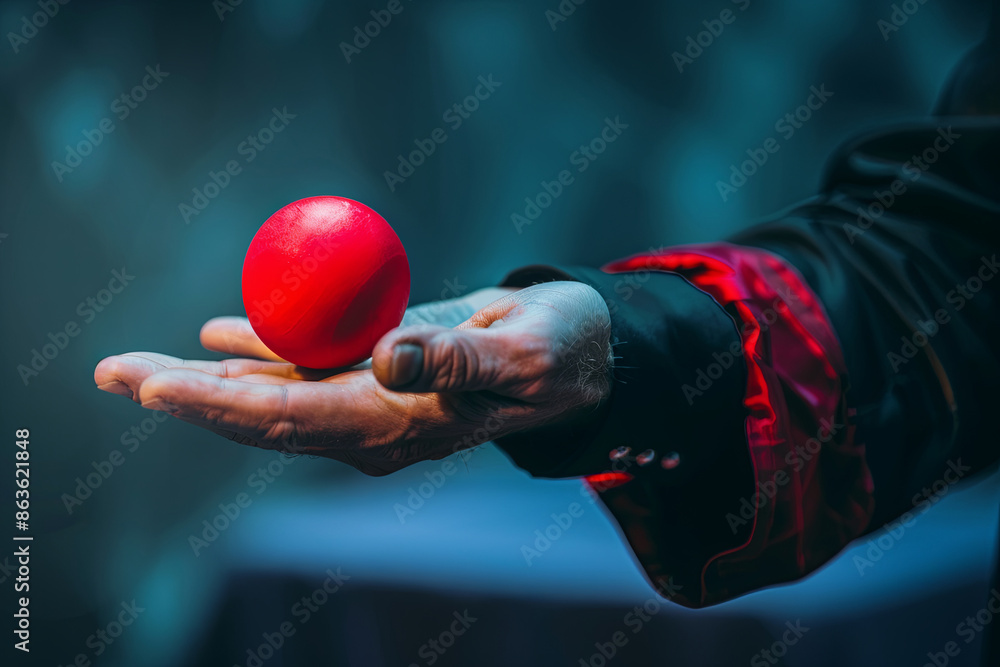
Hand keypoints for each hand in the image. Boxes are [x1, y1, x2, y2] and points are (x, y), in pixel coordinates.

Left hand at [93, 282, 612, 475]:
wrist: (574, 351)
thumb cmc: (560, 353)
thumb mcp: (525, 352)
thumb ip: (458, 360)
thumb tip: (384, 358)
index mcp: (398, 426)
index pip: (288, 422)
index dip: (216, 406)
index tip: (152, 387)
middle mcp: (369, 422)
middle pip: (258, 414)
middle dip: (184, 396)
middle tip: (110, 372)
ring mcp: (367, 397)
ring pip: (271, 389)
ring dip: (203, 375)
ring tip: (134, 365)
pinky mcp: (373, 367)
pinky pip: (302, 361)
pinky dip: (255, 347)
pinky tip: (216, 333)